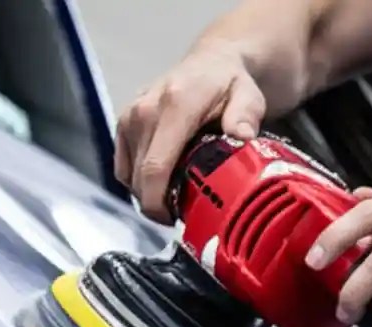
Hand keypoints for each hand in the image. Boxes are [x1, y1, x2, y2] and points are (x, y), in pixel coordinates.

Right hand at [114, 40, 269, 224]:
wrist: (212, 62)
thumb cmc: (231, 84)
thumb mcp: (249, 96)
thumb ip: (245, 114)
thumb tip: (242, 136)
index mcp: (175, 105)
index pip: (155, 167)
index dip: (159, 203)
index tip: (175, 219)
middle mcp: (145, 111)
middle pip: (139, 178)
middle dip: (156, 205)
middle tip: (181, 214)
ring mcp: (130, 117)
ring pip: (129, 176)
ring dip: (147, 194)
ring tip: (173, 198)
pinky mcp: (123, 123)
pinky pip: (122, 167)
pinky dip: (137, 182)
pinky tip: (160, 184)